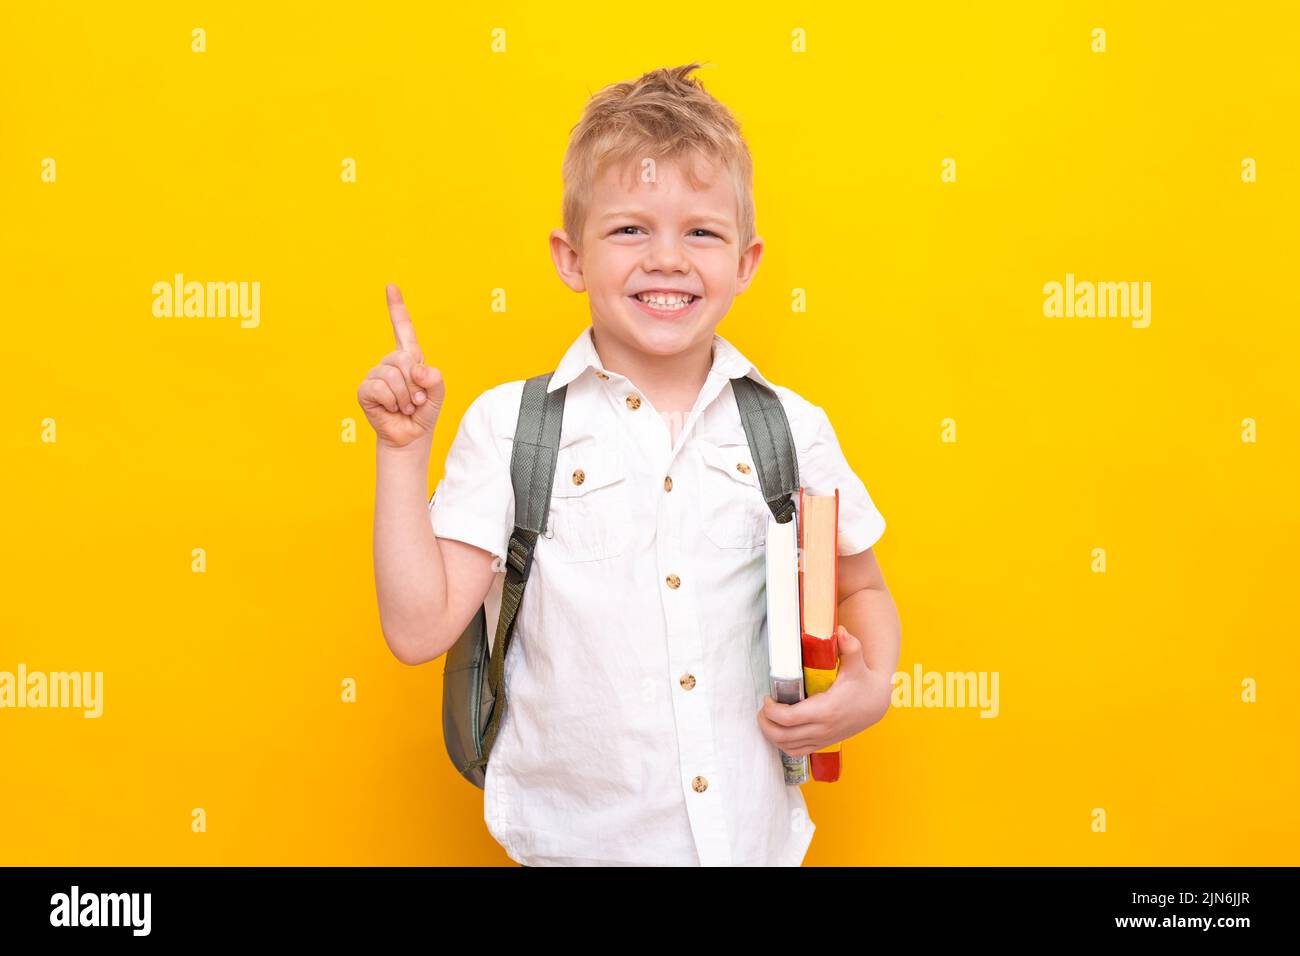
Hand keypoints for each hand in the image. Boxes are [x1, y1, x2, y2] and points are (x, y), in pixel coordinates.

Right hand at [357, 284, 445, 449]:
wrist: (411, 437)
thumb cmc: (424, 413)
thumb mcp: (438, 393)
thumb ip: (434, 378)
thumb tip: (416, 368)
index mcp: (410, 358)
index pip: (403, 328)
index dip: (396, 307)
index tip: (390, 286)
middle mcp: (391, 363)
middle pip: (404, 358)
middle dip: (415, 384)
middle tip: (417, 400)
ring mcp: (376, 375)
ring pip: (392, 376)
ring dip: (405, 397)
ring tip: (405, 407)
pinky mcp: (365, 390)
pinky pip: (379, 387)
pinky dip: (391, 402)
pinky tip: (391, 409)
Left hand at [756, 625, 891, 756]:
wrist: (876, 703)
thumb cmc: (863, 681)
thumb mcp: (857, 662)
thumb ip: (850, 646)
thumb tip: (841, 630)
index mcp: (826, 710)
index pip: (788, 718)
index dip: (771, 710)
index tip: (767, 697)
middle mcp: (823, 728)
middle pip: (782, 735)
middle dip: (765, 723)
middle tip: (762, 708)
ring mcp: (823, 739)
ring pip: (787, 746)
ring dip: (771, 735)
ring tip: (766, 718)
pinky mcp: (823, 743)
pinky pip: (797, 752)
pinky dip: (782, 744)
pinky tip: (778, 730)